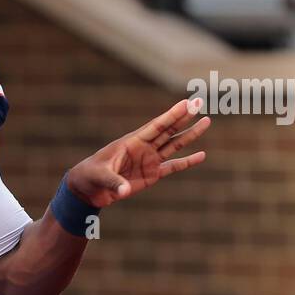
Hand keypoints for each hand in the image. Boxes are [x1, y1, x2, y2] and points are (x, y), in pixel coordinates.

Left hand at [66, 97, 210, 208]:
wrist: (88, 188)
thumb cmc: (90, 176)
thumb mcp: (100, 177)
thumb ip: (114, 182)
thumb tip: (125, 191)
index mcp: (131, 142)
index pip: (156, 126)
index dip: (171, 115)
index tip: (187, 103)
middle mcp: (143, 148)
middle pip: (168, 130)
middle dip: (184, 118)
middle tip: (200, 103)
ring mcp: (149, 160)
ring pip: (174, 145)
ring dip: (190, 134)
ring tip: (207, 121)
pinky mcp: (151, 175)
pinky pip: (173, 167)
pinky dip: (187, 162)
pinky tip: (201, 155)